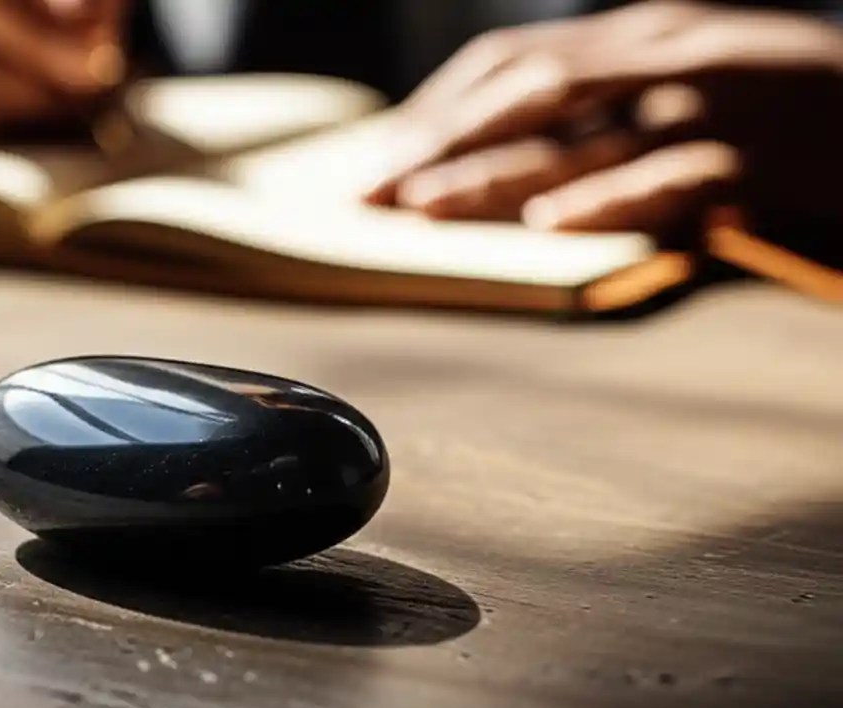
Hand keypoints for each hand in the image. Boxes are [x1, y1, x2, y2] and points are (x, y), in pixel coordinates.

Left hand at [368, 1, 842, 233]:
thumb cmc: (786, 100)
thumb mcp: (689, 70)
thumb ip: (607, 98)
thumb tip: (521, 156)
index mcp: (639, 32)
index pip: (511, 63)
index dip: (439, 110)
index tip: (381, 158)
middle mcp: (662, 55)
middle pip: (528, 97)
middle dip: (442, 145)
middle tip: (371, 195)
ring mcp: (710, 102)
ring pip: (582, 136)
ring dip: (495, 174)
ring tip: (422, 208)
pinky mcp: (759, 156)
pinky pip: (671, 178)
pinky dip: (608, 198)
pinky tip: (551, 223)